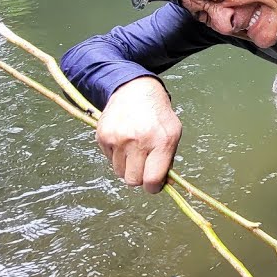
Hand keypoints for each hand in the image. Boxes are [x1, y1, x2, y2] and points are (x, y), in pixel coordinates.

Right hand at [96, 76, 182, 193]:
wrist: (135, 90)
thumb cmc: (157, 115)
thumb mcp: (173, 134)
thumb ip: (168, 160)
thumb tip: (163, 184)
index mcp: (161, 141)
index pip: (151, 180)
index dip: (152, 187)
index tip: (153, 184)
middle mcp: (139, 141)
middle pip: (133, 180)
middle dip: (139, 177)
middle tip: (143, 166)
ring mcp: (118, 138)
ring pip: (119, 172)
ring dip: (127, 166)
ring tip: (134, 150)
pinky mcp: (103, 136)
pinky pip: (109, 160)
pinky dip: (116, 155)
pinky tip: (124, 141)